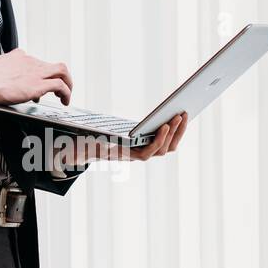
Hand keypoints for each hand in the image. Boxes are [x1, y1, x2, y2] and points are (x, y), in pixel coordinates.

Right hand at [0, 48, 72, 105]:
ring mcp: (35, 72)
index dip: (41, 75)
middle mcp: (30, 62)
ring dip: (67, 84)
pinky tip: (64, 101)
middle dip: (62, 77)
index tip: (39, 84)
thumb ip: (4, 68)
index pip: (37, 63)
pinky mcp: (38, 85)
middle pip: (55, 65)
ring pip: (62, 72)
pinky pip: (60, 86)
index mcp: (20, 57)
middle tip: (62, 88)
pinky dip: (66, 93)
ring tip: (66, 96)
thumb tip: (3, 76)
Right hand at [61, 112, 187, 166]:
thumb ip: (89, 146)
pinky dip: (173, 129)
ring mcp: (144, 149)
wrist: (85, 149)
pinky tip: (178, 116)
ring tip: (183, 113)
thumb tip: (98, 147)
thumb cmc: (85, 146)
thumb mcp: (84, 144)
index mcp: (126, 155)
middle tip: (181, 114)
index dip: (158, 141)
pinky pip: (165, 139)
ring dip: (177, 131)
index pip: (147, 153)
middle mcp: (138, 155)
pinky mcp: (147, 142)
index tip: (165, 125)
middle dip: (174, 132)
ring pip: (168, 146)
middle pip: (163, 149)